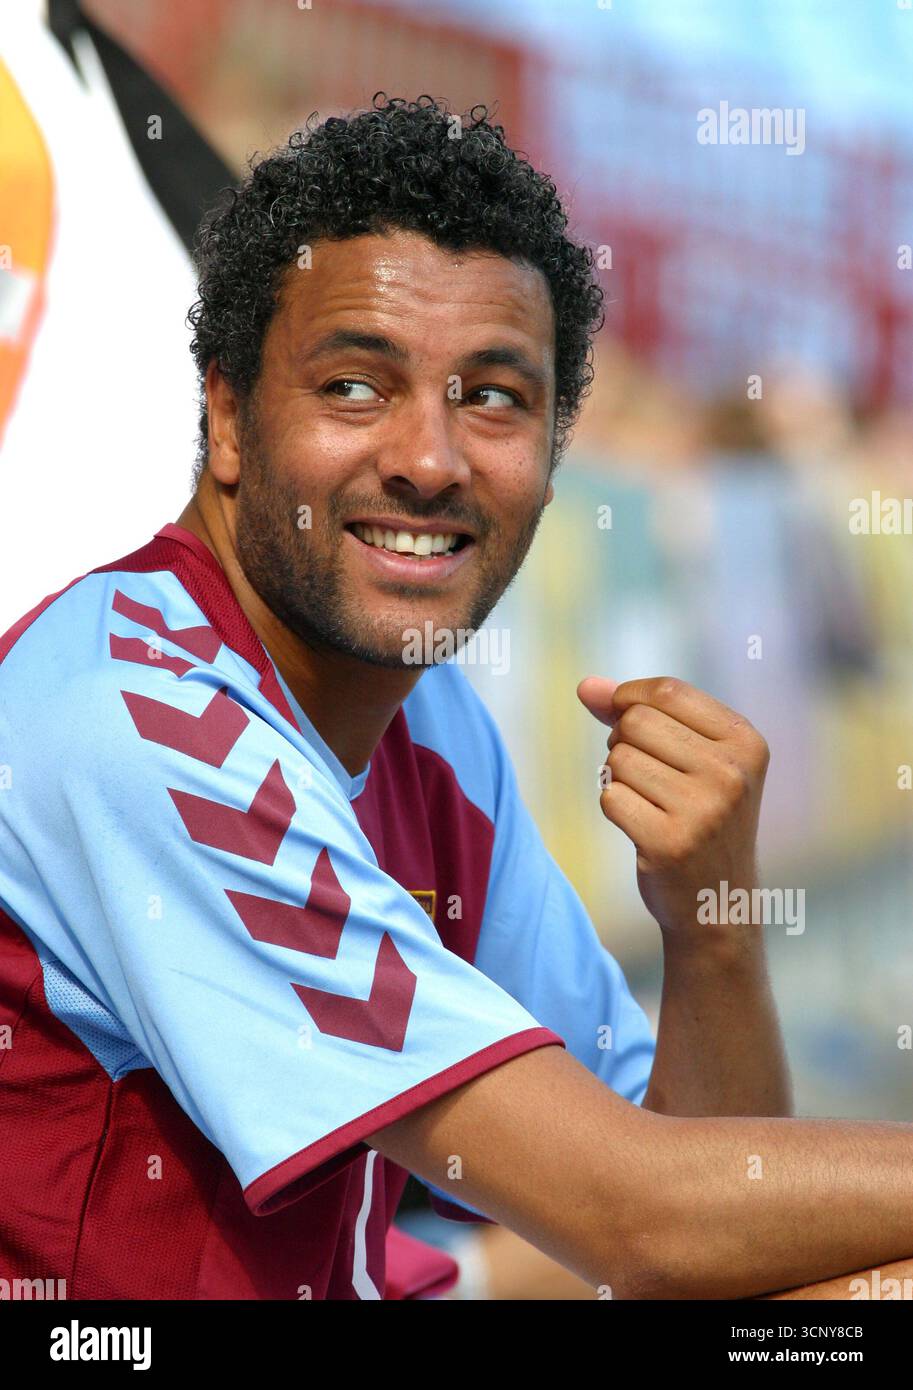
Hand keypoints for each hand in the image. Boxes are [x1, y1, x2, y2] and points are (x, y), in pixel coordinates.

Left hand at [577, 675, 769, 935]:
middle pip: (637, 722)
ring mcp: (704, 810)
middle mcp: (731, 773)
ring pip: (618, 759)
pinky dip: (615, 807)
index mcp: (746, 742)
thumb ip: (636, 712)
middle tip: (646, 774)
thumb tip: (585, 685)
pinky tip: (642, 826)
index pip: (667, 691)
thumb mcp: (689, 756)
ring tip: (648, 801)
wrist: (717, 901)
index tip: (625, 719)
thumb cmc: (698, 815)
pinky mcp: (669, 844)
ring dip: (618, 777)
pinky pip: (610, 797)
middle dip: (623, 741)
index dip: (629, 698)